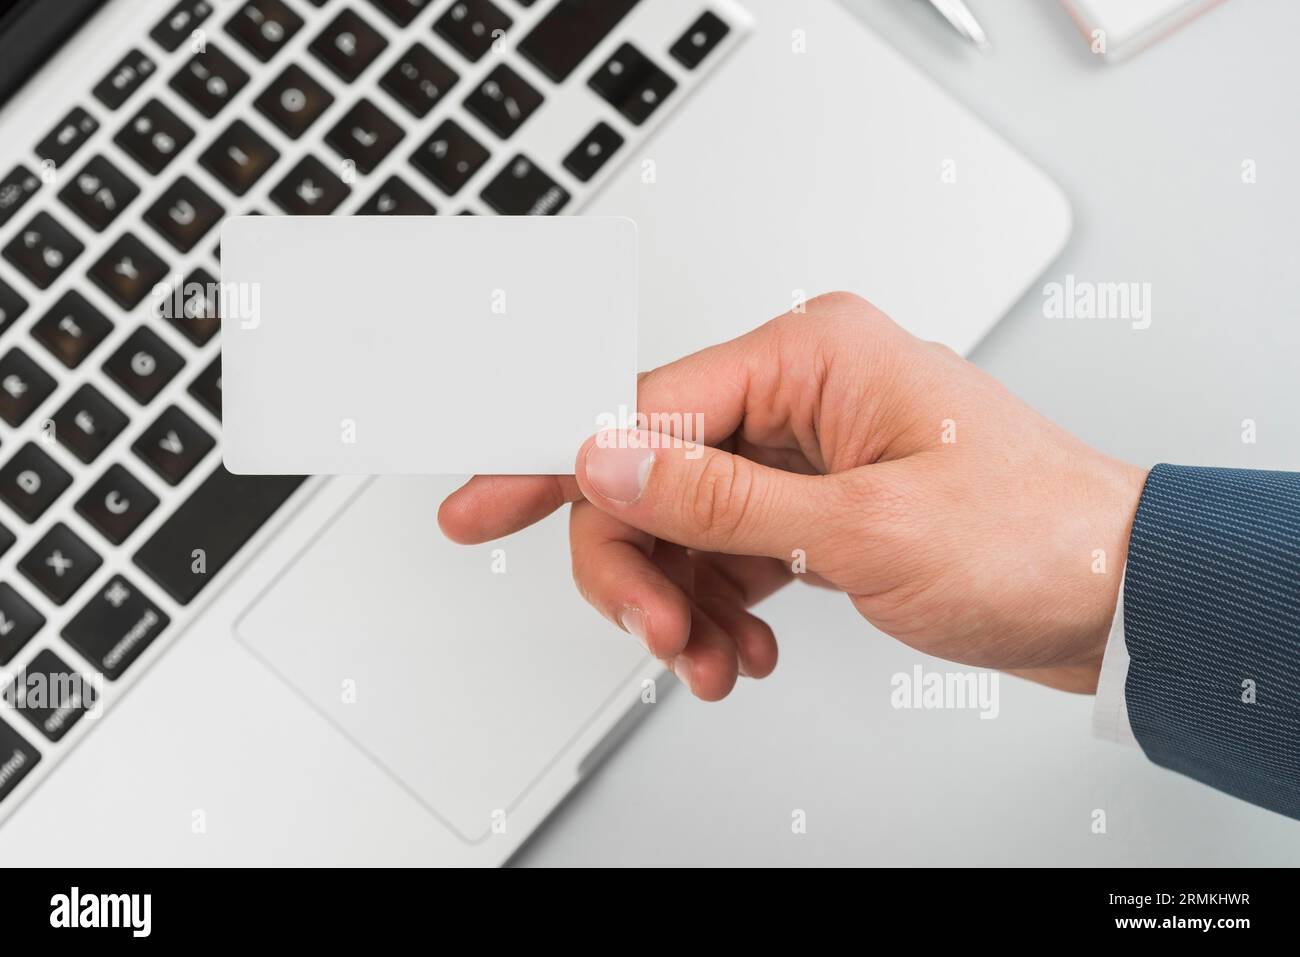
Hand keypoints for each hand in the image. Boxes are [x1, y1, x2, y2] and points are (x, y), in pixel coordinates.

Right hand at [438, 293, 1147, 700]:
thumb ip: (719, 497)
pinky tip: (743, 647)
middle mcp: (800, 393)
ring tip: (714, 659)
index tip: (482, 503)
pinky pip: (728, 552)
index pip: (643, 406)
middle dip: (639, 564)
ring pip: (685, 524)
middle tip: (654, 633)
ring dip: (683, 602)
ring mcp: (805, 452)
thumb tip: (608, 461)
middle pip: (652, 472)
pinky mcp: (815, 504)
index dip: (556, 464)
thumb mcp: (861, 530)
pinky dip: (722, 607)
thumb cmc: (1032, 536)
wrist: (1114, 594)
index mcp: (809, 356)